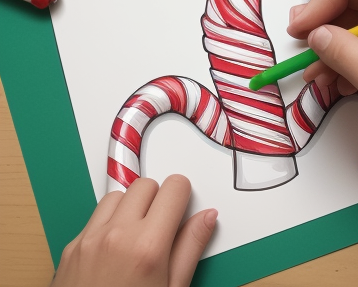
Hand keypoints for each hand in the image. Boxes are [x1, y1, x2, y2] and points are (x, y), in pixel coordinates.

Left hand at [51, 175, 216, 286]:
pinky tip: (115, 249)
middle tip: (162, 227)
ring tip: (137, 238)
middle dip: (158, 199)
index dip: (183, 195)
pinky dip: (109, 222)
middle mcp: (117, 235)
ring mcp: (90, 239)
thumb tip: (207, 217)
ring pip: (119, 195)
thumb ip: (190, 248)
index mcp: (148, 247)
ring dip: (131, 207)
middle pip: (146, 185)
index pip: (174, 187)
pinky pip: (96, 216)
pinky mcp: (72, 246)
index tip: (182, 207)